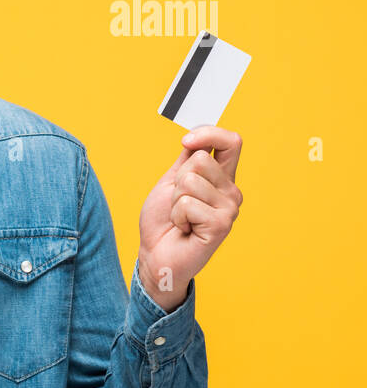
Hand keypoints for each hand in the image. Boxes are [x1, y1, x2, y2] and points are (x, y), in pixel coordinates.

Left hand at [136, 126, 242, 311]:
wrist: (156, 254)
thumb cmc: (163, 220)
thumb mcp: (172, 182)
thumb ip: (187, 159)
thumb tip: (196, 136)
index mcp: (222, 178)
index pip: (231, 142)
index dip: (209, 133)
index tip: (185, 142)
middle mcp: (231, 192)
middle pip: (201, 159)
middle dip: (177, 180)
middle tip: (178, 204)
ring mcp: (229, 209)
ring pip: (190, 181)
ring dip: (175, 200)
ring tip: (181, 218)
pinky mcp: (221, 225)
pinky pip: (187, 204)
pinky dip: (177, 216)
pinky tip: (184, 229)